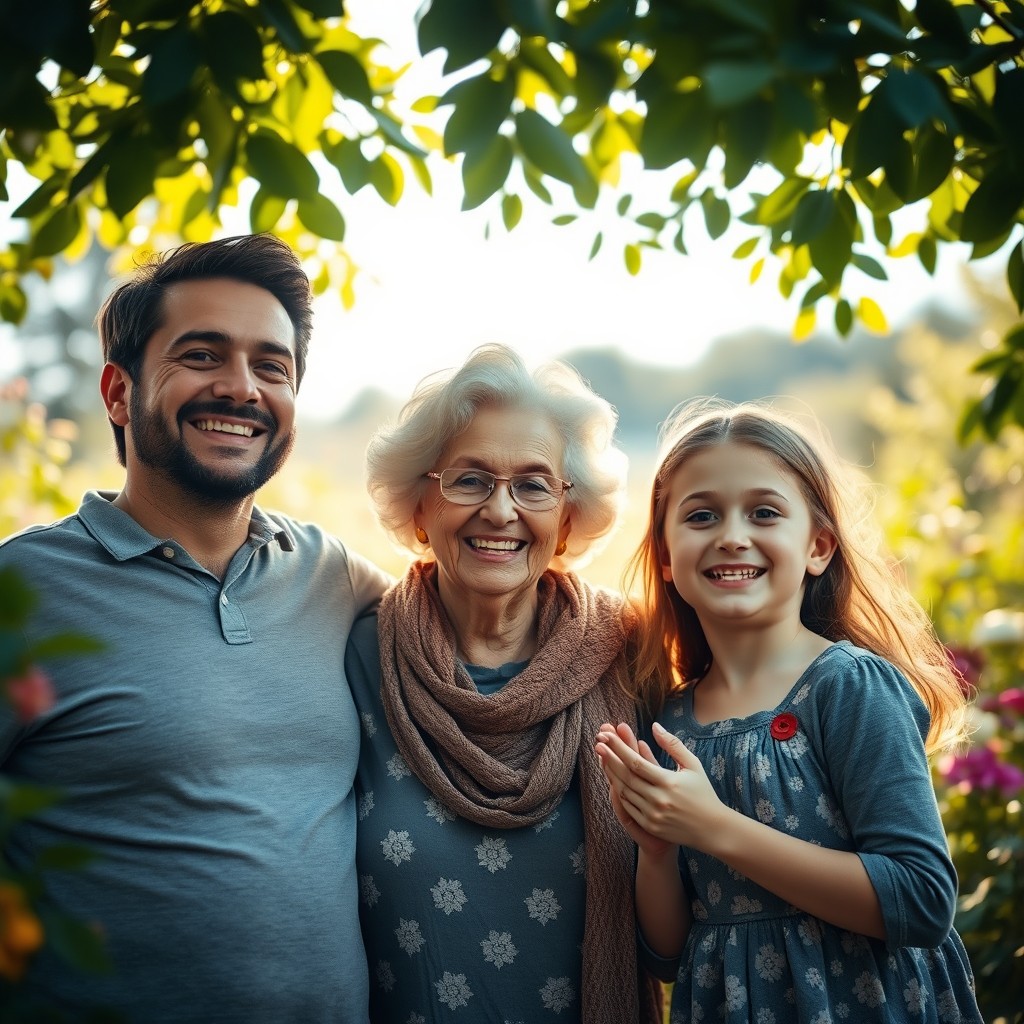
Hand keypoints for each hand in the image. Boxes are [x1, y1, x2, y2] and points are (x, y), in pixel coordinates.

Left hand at [597, 721, 726, 850]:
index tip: (607, 735)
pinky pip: (628, 806)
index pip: (636, 762)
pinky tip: (614, 778)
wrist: (712, 829)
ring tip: (602, 757)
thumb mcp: (693, 765)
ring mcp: (653, 815)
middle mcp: (659, 799)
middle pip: (626, 776)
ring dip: (611, 773)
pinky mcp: (650, 825)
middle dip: (609, 757)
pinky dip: (619, 792)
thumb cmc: (703, 793)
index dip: (619, 747)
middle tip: (597, 742)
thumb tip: (654, 725)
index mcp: (669, 782)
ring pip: (624, 791)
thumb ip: (672, 745)